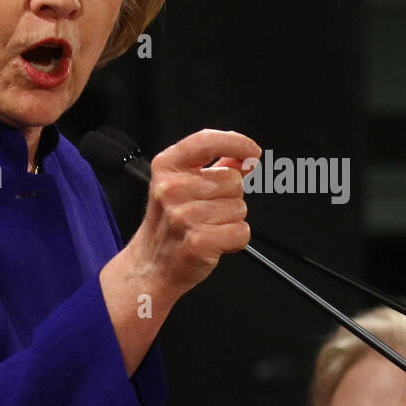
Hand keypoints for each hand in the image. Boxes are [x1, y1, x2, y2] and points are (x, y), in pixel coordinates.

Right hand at [130, 128, 259, 302]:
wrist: (153, 264)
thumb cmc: (169, 223)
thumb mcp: (183, 185)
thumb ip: (216, 166)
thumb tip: (245, 157)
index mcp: (167, 167)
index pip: (207, 140)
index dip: (238, 143)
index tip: (253, 152)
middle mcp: (171, 188)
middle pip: (233, 180)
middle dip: (231, 197)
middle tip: (208, 211)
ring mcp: (183, 215)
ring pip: (240, 208)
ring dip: (232, 220)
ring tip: (208, 227)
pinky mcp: (198, 241)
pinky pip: (241, 232)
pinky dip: (235, 240)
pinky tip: (215, 242)